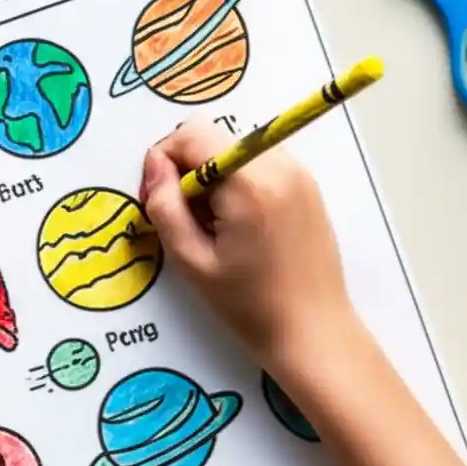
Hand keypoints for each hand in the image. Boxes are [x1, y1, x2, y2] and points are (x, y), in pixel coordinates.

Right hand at [141, 118, 359, 388]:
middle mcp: (279, 164)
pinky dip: (238, 183)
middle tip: (185, 219)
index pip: (191, 134)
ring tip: (213, 227)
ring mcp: (298, 172)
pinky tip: (239, 226)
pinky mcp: (307, 185)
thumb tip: (153, 165)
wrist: (313, 331)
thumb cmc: (251, 306)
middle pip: (212, 137)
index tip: (160, 202)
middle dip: (187, 170)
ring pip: (233, 149)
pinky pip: (257, 163)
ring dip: (213, 177)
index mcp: (251, 182)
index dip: (164, 162)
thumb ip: (165, 206)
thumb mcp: (192, 260)